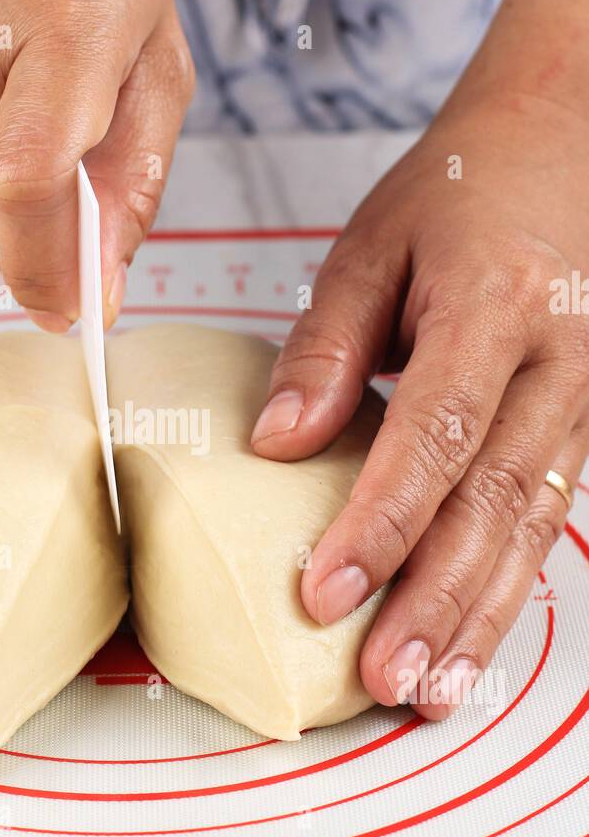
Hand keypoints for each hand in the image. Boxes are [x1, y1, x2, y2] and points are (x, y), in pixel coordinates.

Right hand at [0, 0, 192, 328]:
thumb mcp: (156, 46)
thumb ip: (136, 175)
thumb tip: (102, 282)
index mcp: (65, 17)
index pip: (33, 185)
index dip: (49, 270)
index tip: (72, 311)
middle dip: (37, 242)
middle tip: (70, 208)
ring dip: (0, 189)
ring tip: (22, 99)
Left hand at [252, 93, 588, 715]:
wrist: (567, 145)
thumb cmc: (460, 191)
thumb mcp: (372, 243)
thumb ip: (324, 346)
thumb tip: (277, 445)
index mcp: (497, 302)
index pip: (435, 431)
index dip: (381, 521)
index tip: (323, 592)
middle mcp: (560, 360)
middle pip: (493, 500)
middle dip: (436, 600)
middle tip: (384, 678)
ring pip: (532, 527)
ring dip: (480, 617)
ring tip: (429, 691)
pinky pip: (548, 519)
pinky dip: (508, 589)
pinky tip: (471, 643)